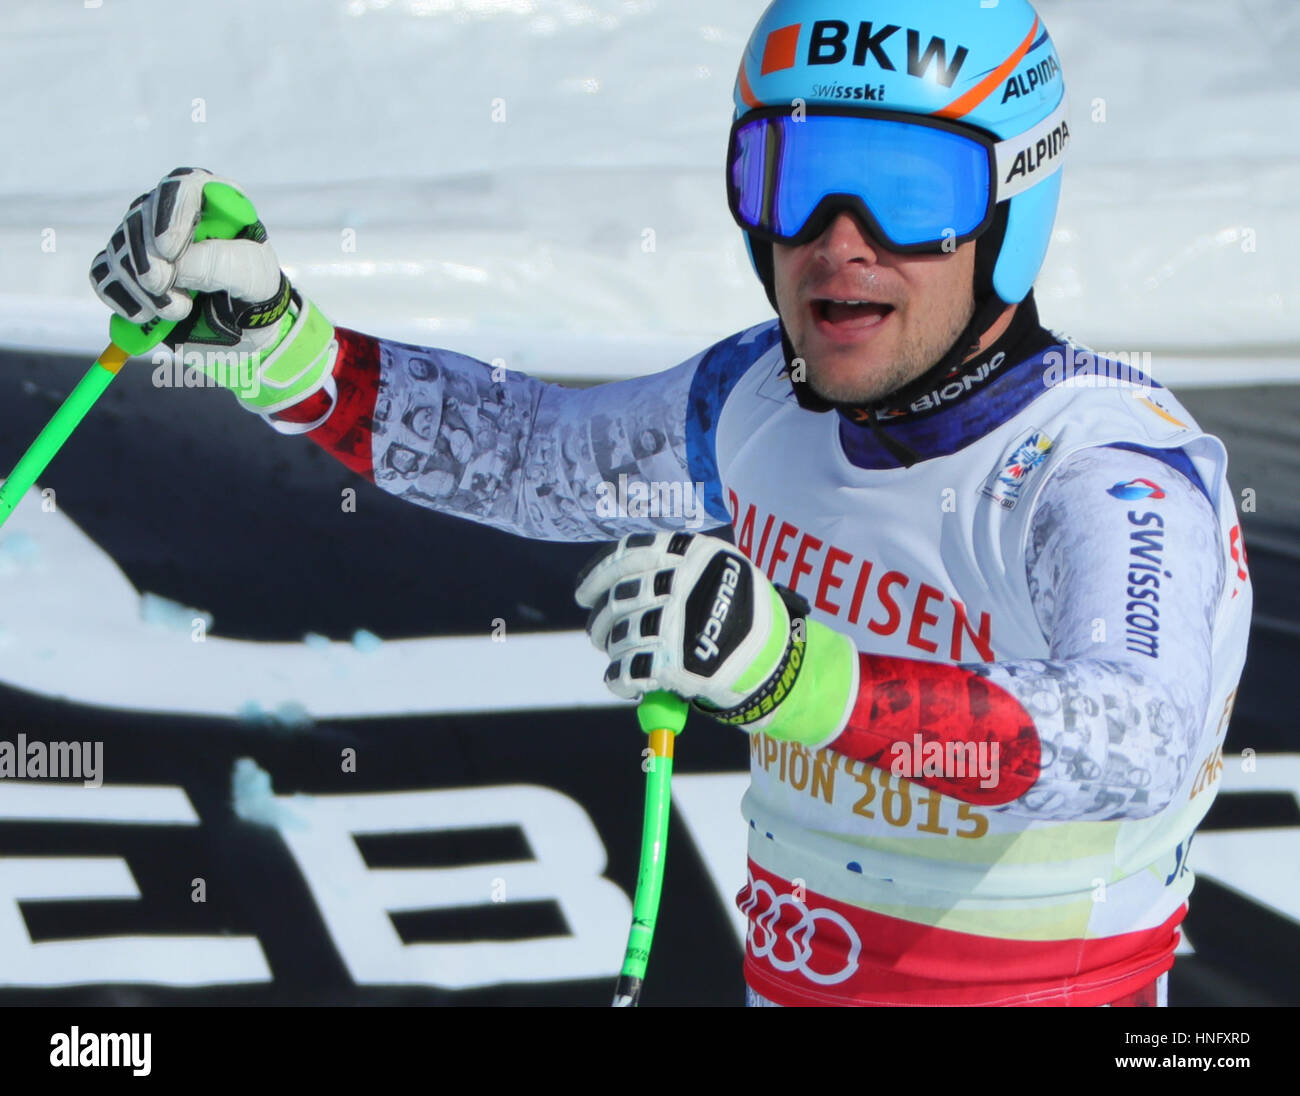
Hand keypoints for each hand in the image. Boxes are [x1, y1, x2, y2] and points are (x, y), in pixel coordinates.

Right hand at [89, 167, 336, 422]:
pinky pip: (102, 274)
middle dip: (149, 260)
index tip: (168, 251)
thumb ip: (221, 265)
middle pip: (140, 219)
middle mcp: (171, 211)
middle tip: (165, 288)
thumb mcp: (252, 274)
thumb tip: (179, 265)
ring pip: (119, 250)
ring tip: (176, 311)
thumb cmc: (253, 285)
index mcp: (208, 198)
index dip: (169, 217)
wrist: (243, 321)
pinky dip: (118, 297)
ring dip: (140, 288)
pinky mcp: (127, 267)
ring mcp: (144, 238)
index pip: (180, 188)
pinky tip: (144, 315)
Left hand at [575, 531, 857, 744]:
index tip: (584, 592)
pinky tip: (622, 682)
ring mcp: (675, 622)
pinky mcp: (671, 662)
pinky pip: (628, 671)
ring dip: (614, 649)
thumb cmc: (746, 617)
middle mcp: (681, 583)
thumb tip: (614, 585)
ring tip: (620, 655)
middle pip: (621, 597)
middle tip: (597, 632)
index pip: (630, 555)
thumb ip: (674, 571)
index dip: (600, 575)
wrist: (778, 664)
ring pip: (622, 636)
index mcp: (693, 555)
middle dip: (602, 619)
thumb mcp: (722, 574)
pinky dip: (618, 680)